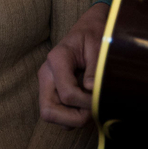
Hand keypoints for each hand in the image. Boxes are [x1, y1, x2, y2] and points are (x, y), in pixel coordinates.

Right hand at [38, 3, 108, 127]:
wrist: (87, 29)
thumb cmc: (93, 36)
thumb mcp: (98, 47)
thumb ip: (95, 69)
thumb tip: (93, 91)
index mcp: (57, 60)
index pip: (67, 94)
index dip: (86, 103)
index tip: (101, 100)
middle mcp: (47, 74)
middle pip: (48, 111)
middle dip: (73, 118)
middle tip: (92, 111)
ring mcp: (47, 83)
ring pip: (50, 115)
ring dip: (72, 119)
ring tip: (90, 107)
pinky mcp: (51, 90)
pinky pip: (56, 113)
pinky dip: (71, 116)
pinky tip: (85, 104)